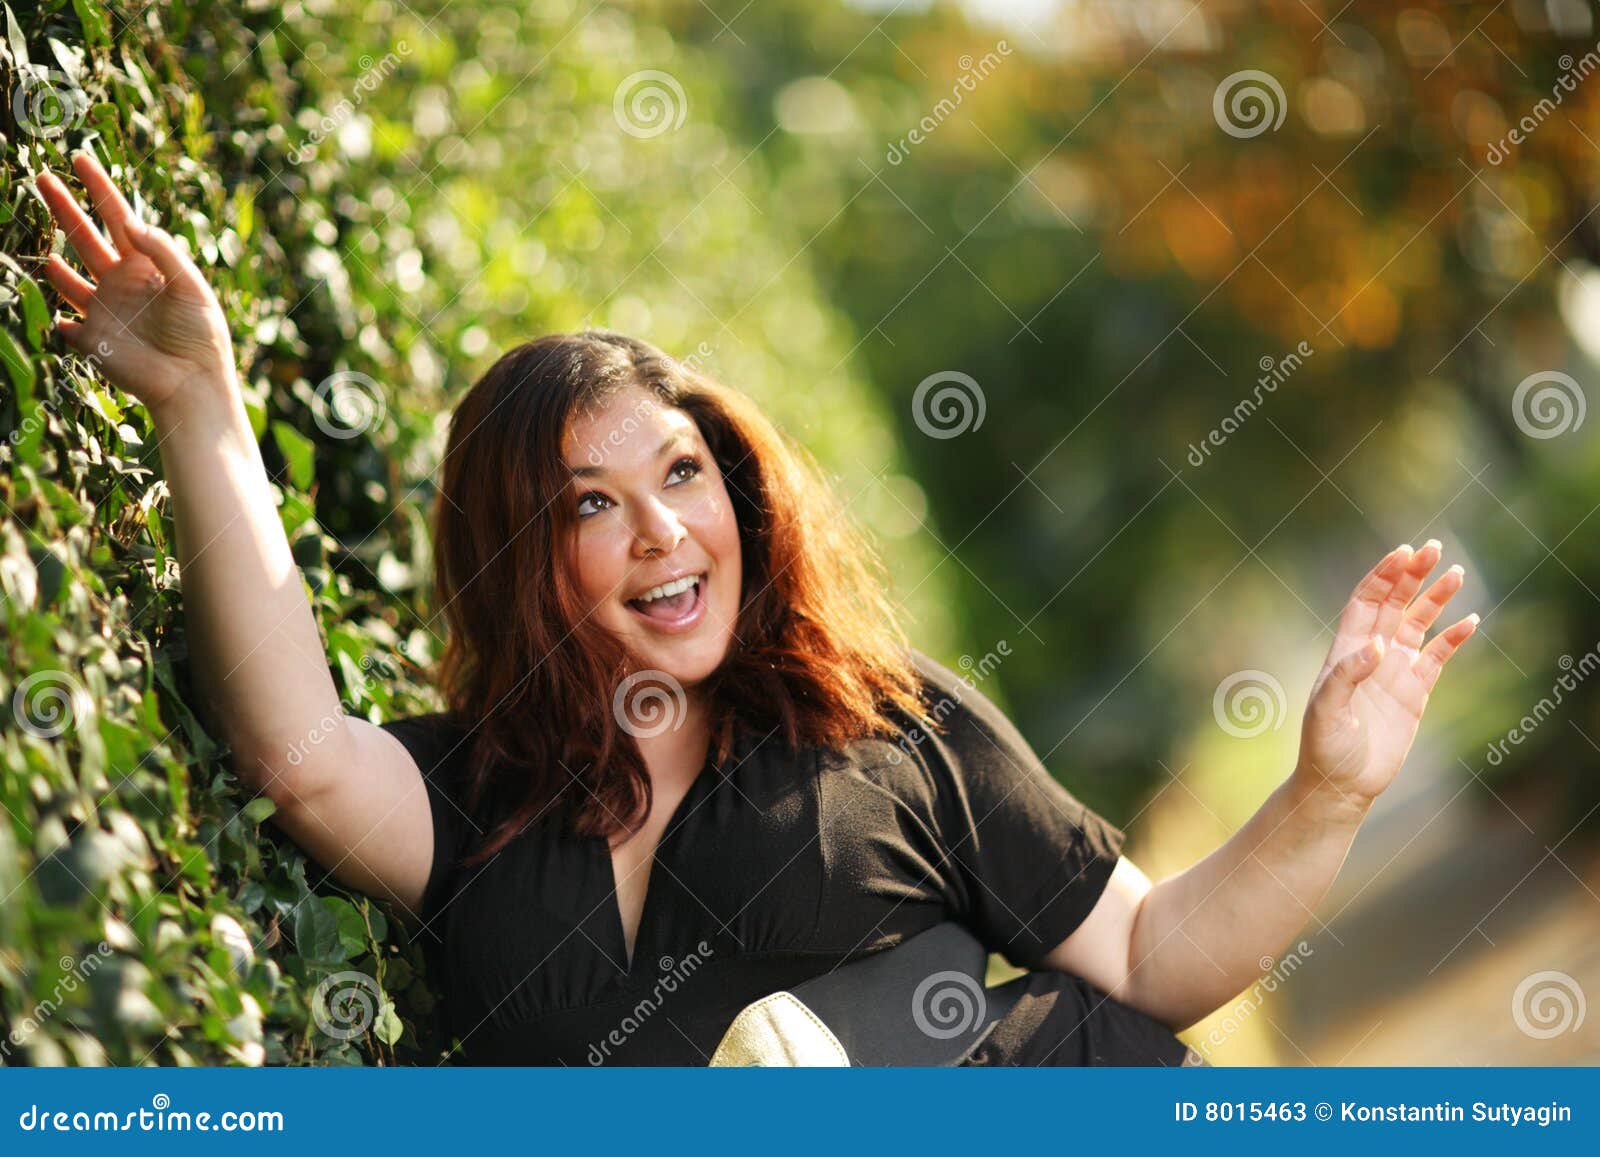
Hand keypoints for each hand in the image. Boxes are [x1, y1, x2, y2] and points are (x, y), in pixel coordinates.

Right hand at [36, 151, 236, 420]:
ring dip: (52, 259)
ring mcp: (104, 308)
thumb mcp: (191, 286)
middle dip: (65, 207)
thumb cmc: (201, 335)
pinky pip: (63, 323)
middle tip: (42, 177)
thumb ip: (163, 252)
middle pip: (85, 237)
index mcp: (147, 264)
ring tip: (39, 237)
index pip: (119, 217)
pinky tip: (47, 309)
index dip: (100, 188)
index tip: (80, 158)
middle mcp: (121, 281)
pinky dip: (52, 315)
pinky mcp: (90, 338)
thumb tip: (130, 222)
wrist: (192, 382)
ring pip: (67, 276)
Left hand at [1295, 540, 1478, 805]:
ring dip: (1435, 599)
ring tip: (1455, 572)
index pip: (1366, 601)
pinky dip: (1452, 638)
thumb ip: (1346, 675)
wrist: (1341, 784)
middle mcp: (1371, 654)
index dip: (1383, 576)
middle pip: (1394, 603)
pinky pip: (1438, 657)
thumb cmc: (1324, 747)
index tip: (1403, 553)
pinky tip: (1470, 620)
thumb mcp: (1326, 710)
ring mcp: (1395, 672)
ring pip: (1418, 624)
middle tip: (1434, 548)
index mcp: (1346, 651)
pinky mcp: (1416, 693)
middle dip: (1412, 575)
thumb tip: (1378, 645)